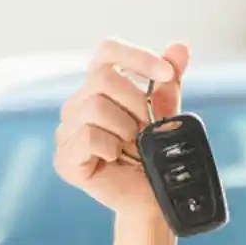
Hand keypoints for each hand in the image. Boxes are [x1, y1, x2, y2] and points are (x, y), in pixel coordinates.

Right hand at [54, 39, 190, 215]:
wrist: (154, 198)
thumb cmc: (156, 153)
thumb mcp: (166, 112)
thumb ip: (169, 80)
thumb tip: (181, 46)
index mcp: (98, 89)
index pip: (107, 52)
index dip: (137, 56)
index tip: (167, 73)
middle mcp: (76, 105)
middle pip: (101, 78)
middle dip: (136, 103)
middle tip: (146, 129)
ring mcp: (66, 132)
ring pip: (94, 107)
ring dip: (125, 128)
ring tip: (132, 147)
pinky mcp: (64, 160)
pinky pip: (87, 136)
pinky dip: (110, 147)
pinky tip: (115, 158)